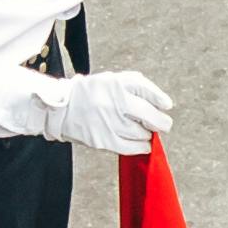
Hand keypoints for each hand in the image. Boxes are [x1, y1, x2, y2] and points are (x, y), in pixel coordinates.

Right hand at [48, 71, 174, 156]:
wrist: (61, 109)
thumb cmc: (90, 94)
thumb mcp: (110, 80)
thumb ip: (135, 85)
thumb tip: (160, 102)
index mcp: (116, 84)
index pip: (146, 90)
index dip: (160, 99)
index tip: (166, 105)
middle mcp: (113, 102)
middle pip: (149, 115)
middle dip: (161, 122)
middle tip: (164, 124)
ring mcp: (109, 122)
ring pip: (142, 133)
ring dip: (147, 134)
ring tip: (143, 131)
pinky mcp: (103, 140)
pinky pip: (131, 147)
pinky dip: (141, 147)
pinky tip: (142, 143)